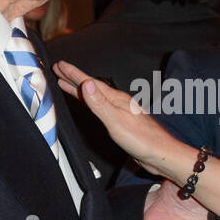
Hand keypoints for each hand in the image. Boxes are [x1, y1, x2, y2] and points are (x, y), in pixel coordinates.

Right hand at [53, 61, 184, 179]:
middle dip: (74, 78)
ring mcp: (120, 111)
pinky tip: (89, 104)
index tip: (60, 65)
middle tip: (58, 69)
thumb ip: (100, 104)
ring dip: (80, 90)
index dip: (73, 74)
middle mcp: (117, 102)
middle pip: (91, 87)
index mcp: (115, 99)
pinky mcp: (121, 122)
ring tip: (66, 84)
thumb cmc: (142, 140)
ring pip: (95, 96)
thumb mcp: (116, 121)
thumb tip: (86, 85)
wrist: (161, 154)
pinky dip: (89, 102)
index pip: (90, 83)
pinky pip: (100, 107)